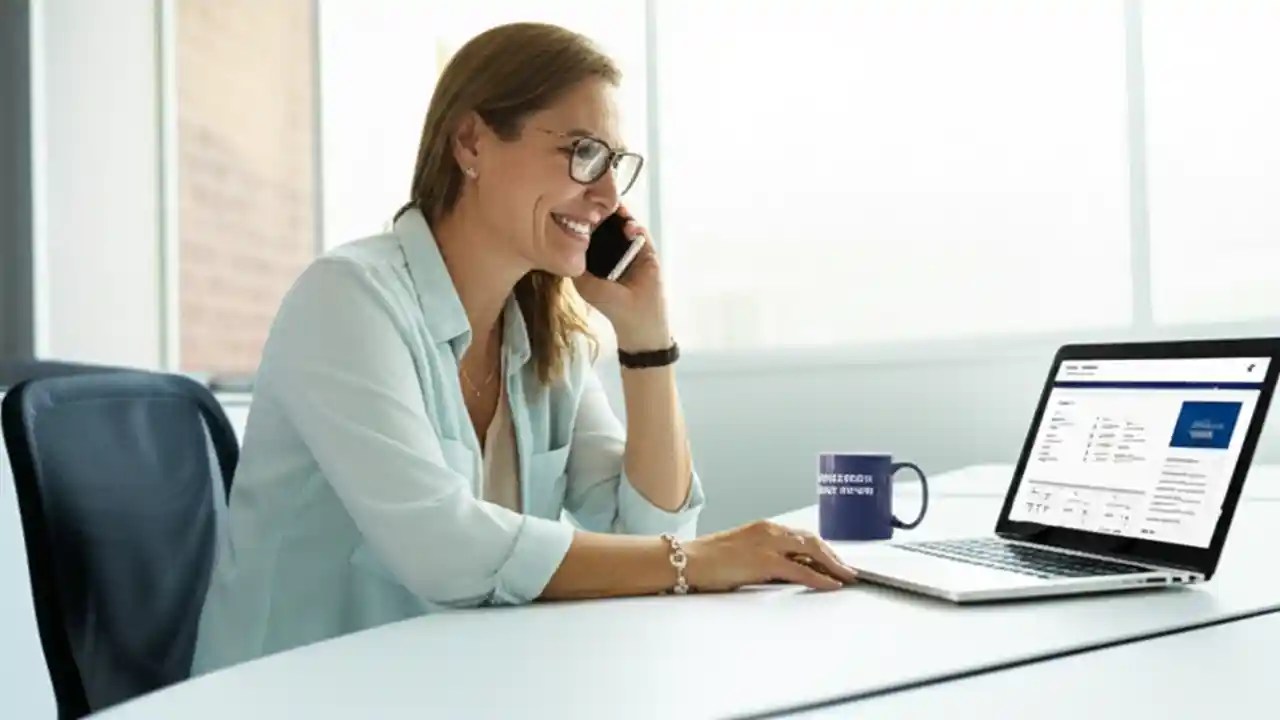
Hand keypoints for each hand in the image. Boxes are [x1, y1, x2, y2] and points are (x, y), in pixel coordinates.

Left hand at [573, 207, 670, 350]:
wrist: (639, 319)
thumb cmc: (611, 305)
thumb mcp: (585, 286)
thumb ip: (576, 267)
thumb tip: (564, 242)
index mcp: (597, 256)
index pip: (591, 232)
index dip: (586, 220)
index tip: (580, 208)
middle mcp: (614, 249)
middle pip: (608, 223)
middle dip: (604, 212)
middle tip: (599, 203)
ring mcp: (631, 248)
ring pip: (625, 224)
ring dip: (621, 215)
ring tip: (615, 209)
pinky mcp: (647, 251)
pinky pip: (641, 233)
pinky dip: (635, 227)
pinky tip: (629, 227)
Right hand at [682, 520, 859, 591]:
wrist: (688, 560)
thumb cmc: (710, 560)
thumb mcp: (744, 554)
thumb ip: (767, 559)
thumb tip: (789, 572)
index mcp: (765, 528)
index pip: (802, 536)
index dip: (823, 549)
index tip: (835, 561)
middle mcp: (769, 531)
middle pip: (812, 541)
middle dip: (833, 556)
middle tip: (848, 570)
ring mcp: (767, 544)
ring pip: (811, 551)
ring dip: (833, 564)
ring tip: (847, 577)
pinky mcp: (764, 561)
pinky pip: (800, 570)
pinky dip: (819, 577)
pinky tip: (831, 584)